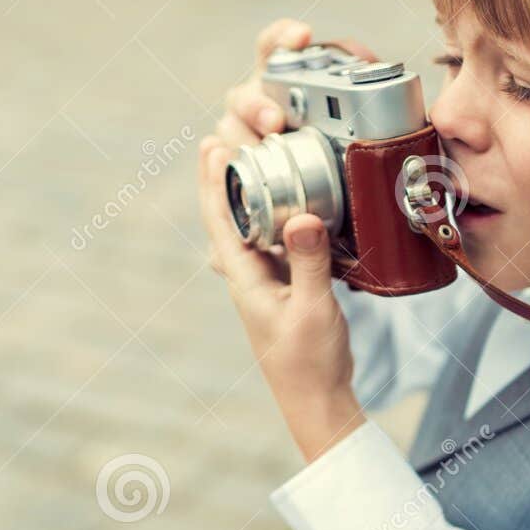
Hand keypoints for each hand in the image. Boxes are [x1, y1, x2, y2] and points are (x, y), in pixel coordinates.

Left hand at [198, 18, 373, 462]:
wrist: (317, 399)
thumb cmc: (309, 362)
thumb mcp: (313, 309)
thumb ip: (309, 263)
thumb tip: (304, 217)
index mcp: (245, 275)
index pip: (219, 216)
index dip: (212, 177)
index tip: (211, 140)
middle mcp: (249, 272)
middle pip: (230, 211)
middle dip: (228, 172)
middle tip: (233, 130)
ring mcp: (267, 278)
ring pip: (253, 222)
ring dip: (253, 186)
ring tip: (259, 150)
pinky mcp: (287, 284)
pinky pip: (277, 238)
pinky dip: (281, 210)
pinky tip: (295, 195)